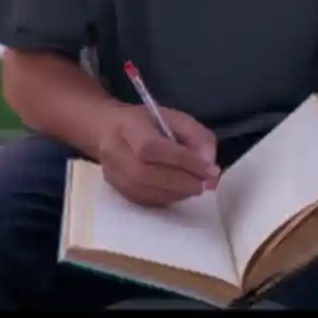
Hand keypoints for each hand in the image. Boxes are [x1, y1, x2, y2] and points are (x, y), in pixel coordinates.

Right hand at [94, 103, 220, 207]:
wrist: (107, 129)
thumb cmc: (146, 121)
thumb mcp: (175, 117)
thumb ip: (196, 135)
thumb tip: (208, 161)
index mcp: (128, 125)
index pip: (153, 147)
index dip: (184, 161)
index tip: (210, 169)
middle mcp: (114, 151)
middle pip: (146, 173)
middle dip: (182, 181)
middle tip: (206, 183)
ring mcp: (112, 173)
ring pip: (144, 191)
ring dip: (177, 192)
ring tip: (197, 187)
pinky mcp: (116, 189)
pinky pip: (143, 200)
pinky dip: (167, 198)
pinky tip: (181, 191)